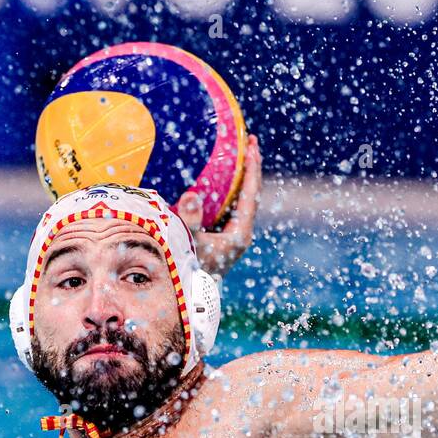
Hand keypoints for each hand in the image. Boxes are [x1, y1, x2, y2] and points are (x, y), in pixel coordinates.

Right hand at [178, 133, 262, 277]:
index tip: (252, 146)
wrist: (185, 296)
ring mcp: (230, 236)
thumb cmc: (186, 270)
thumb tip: (192, 195)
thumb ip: (190, 219)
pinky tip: (218, 177)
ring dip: (237, 177)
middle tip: (249, 141)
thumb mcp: (187, 242)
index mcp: (240, 235)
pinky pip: (226, 206)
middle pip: (249, 194)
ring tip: (236, 153)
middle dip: (249, 168)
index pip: (251, 195)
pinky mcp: (220, 237)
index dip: (252, 169)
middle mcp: (239, 234)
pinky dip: (225, 189)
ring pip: (238, 200)